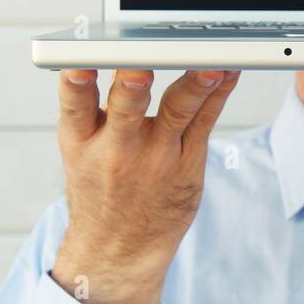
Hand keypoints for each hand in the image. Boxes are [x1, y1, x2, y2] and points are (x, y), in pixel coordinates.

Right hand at [51, 68, 240, 303]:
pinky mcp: (188, 163)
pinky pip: (205, 121)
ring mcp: (156, 158)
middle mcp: (117, 150)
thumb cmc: (100, 191)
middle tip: (141, 67)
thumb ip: (90, 108)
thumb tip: (109, 54)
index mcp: (81, 141)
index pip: (74, 105)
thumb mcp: (79, 152)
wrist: (120, 249)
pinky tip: (228, 71)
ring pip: (177, 112)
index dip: (76, 83)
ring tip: (209, 65)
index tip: (80, 64)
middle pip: (126, 108)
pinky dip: (218, 93)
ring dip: (194, 85)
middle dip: (133, 84)